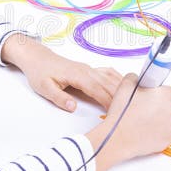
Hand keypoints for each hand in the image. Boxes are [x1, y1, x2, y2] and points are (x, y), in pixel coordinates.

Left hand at [1, 34, 120, 111]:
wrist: (37, 58)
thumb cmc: (40, 72)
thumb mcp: (44, 88)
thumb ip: (59, 98)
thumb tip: (73, 107)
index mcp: (77, 75)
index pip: (98, 89)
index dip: (109, 101)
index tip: (116, 113)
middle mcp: (87, 70)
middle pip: (109, 84)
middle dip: (120, 97)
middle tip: (130, 111)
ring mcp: (89, 69)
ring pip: (111, 78)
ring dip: (122, 88)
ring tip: (133, 100)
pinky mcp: (89, 70)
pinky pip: (107, 73)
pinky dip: (118, 79)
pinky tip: (125, 85)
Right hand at [85, 73, 170, 170]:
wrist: (118, 138)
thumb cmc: (122, 111)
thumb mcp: (125, 85)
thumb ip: (136, 77)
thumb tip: (140, 79)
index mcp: (167, 93)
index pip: (165, 89)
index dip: (154, 92)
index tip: (145, 97)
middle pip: (167, 104)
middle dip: (156, 106)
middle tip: (140, 109)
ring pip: (166, 119)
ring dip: (156, 119)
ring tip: (139, 122)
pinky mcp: (168, 140)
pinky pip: (164, 133)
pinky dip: (156, 132)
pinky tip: (143, 132)